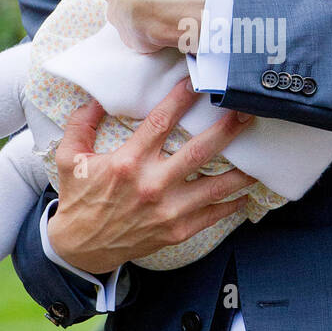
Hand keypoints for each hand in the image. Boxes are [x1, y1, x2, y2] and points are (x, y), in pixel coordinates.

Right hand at [47, 76, 255, 272]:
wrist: (81, 248)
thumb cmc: (80, 198)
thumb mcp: (71, 157)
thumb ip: (82, 123)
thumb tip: (97, 96)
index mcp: (128, 162)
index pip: (161, 122)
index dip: (181, 99)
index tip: (198, 82)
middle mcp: (152, 184)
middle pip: (199, 151)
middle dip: (226, 130)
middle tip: (246, 113)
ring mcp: (168, 209)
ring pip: (214, 186)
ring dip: (240, 171)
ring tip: (260, 157)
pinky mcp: (176, 231)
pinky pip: (212, 215)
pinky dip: (232, 205)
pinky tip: (245, 194)